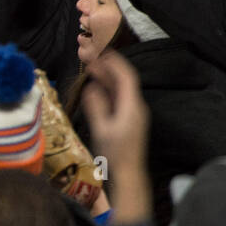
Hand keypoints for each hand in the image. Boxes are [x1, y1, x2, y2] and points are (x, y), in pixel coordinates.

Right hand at [80, 51, 149, 223]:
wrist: (128, 175)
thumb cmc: (115, 154)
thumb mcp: (103, 129)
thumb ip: (97, 107)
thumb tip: (91, 88)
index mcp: (132, 107)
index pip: (126, 77)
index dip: (114, 62)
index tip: (101, 50)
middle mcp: (135, 107)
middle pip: (122, 80)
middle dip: (107, 66)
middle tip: (91, 55)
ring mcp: (132, 114)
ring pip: (119, 89)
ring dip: (105, 77)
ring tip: (90, 66)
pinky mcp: (126, 120)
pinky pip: (117, 98)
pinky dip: (106, 89)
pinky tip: (94, 86)